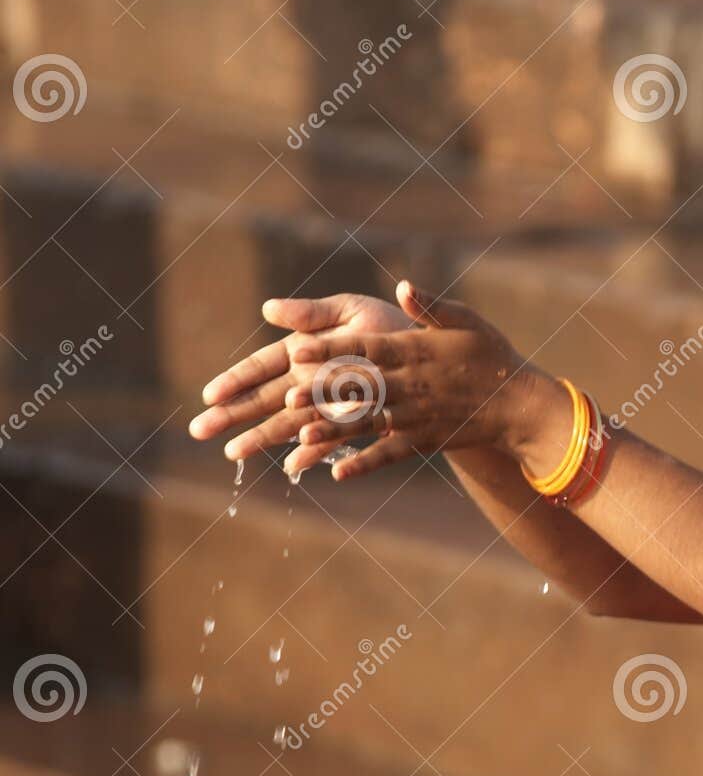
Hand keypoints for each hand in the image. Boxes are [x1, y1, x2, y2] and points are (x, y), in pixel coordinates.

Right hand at [187, 292, 412, 468]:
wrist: (429, 351)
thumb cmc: (387, 325)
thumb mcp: (350, 311)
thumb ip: (311, 314)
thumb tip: (267, 308)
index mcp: (305, 350)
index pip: (262, 366)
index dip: (236, 380)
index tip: (209, 395)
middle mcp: (311, 379)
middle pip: (265, 399)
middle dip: (232, 415)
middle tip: (199, 430)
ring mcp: (330, 403)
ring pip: (289, 423)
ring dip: (261, 438)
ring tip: (232, 454)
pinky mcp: (354, 421)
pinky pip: (331, 439)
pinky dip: (313, 451)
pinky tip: (294, 467)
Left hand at [278, 281, 550, 479]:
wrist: (522, 406)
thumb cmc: (494, 357)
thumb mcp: (468, 321)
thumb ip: (431, 307)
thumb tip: (402, 286)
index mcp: (417, 352)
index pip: (366, 349)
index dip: (331, 350)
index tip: (299, 349)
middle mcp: (414, 386)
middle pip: (361, 390)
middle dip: (323, 394)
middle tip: (287, 397)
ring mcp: (418, 417)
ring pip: (370, 424)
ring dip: (336, 432)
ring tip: (302, 437)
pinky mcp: (425, 441)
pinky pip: (390, 454)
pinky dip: (365, 464)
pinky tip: (337, 472)